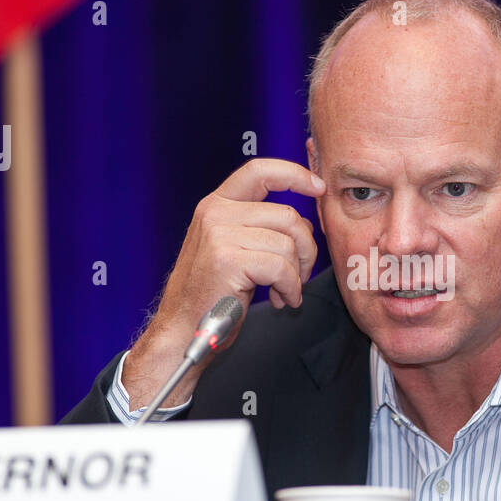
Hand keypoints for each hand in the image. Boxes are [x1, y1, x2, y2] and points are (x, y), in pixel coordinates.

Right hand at [122, 158, 323, 408]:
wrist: (182, 330)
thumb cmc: (211, 295)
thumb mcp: (231, 248)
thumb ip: (259, 227)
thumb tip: (305, 222)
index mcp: (216, 205)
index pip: (260, 170)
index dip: (294, 174)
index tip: (318, 187)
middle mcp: (216, 213)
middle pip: (288, 215)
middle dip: (305, 248)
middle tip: (298, 274)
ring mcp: (220, 235)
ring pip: (288, 243)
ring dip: (296, 274)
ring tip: (284, 291)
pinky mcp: (228, 260)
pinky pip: (282, 267)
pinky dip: (290, 288)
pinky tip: (280, 300)